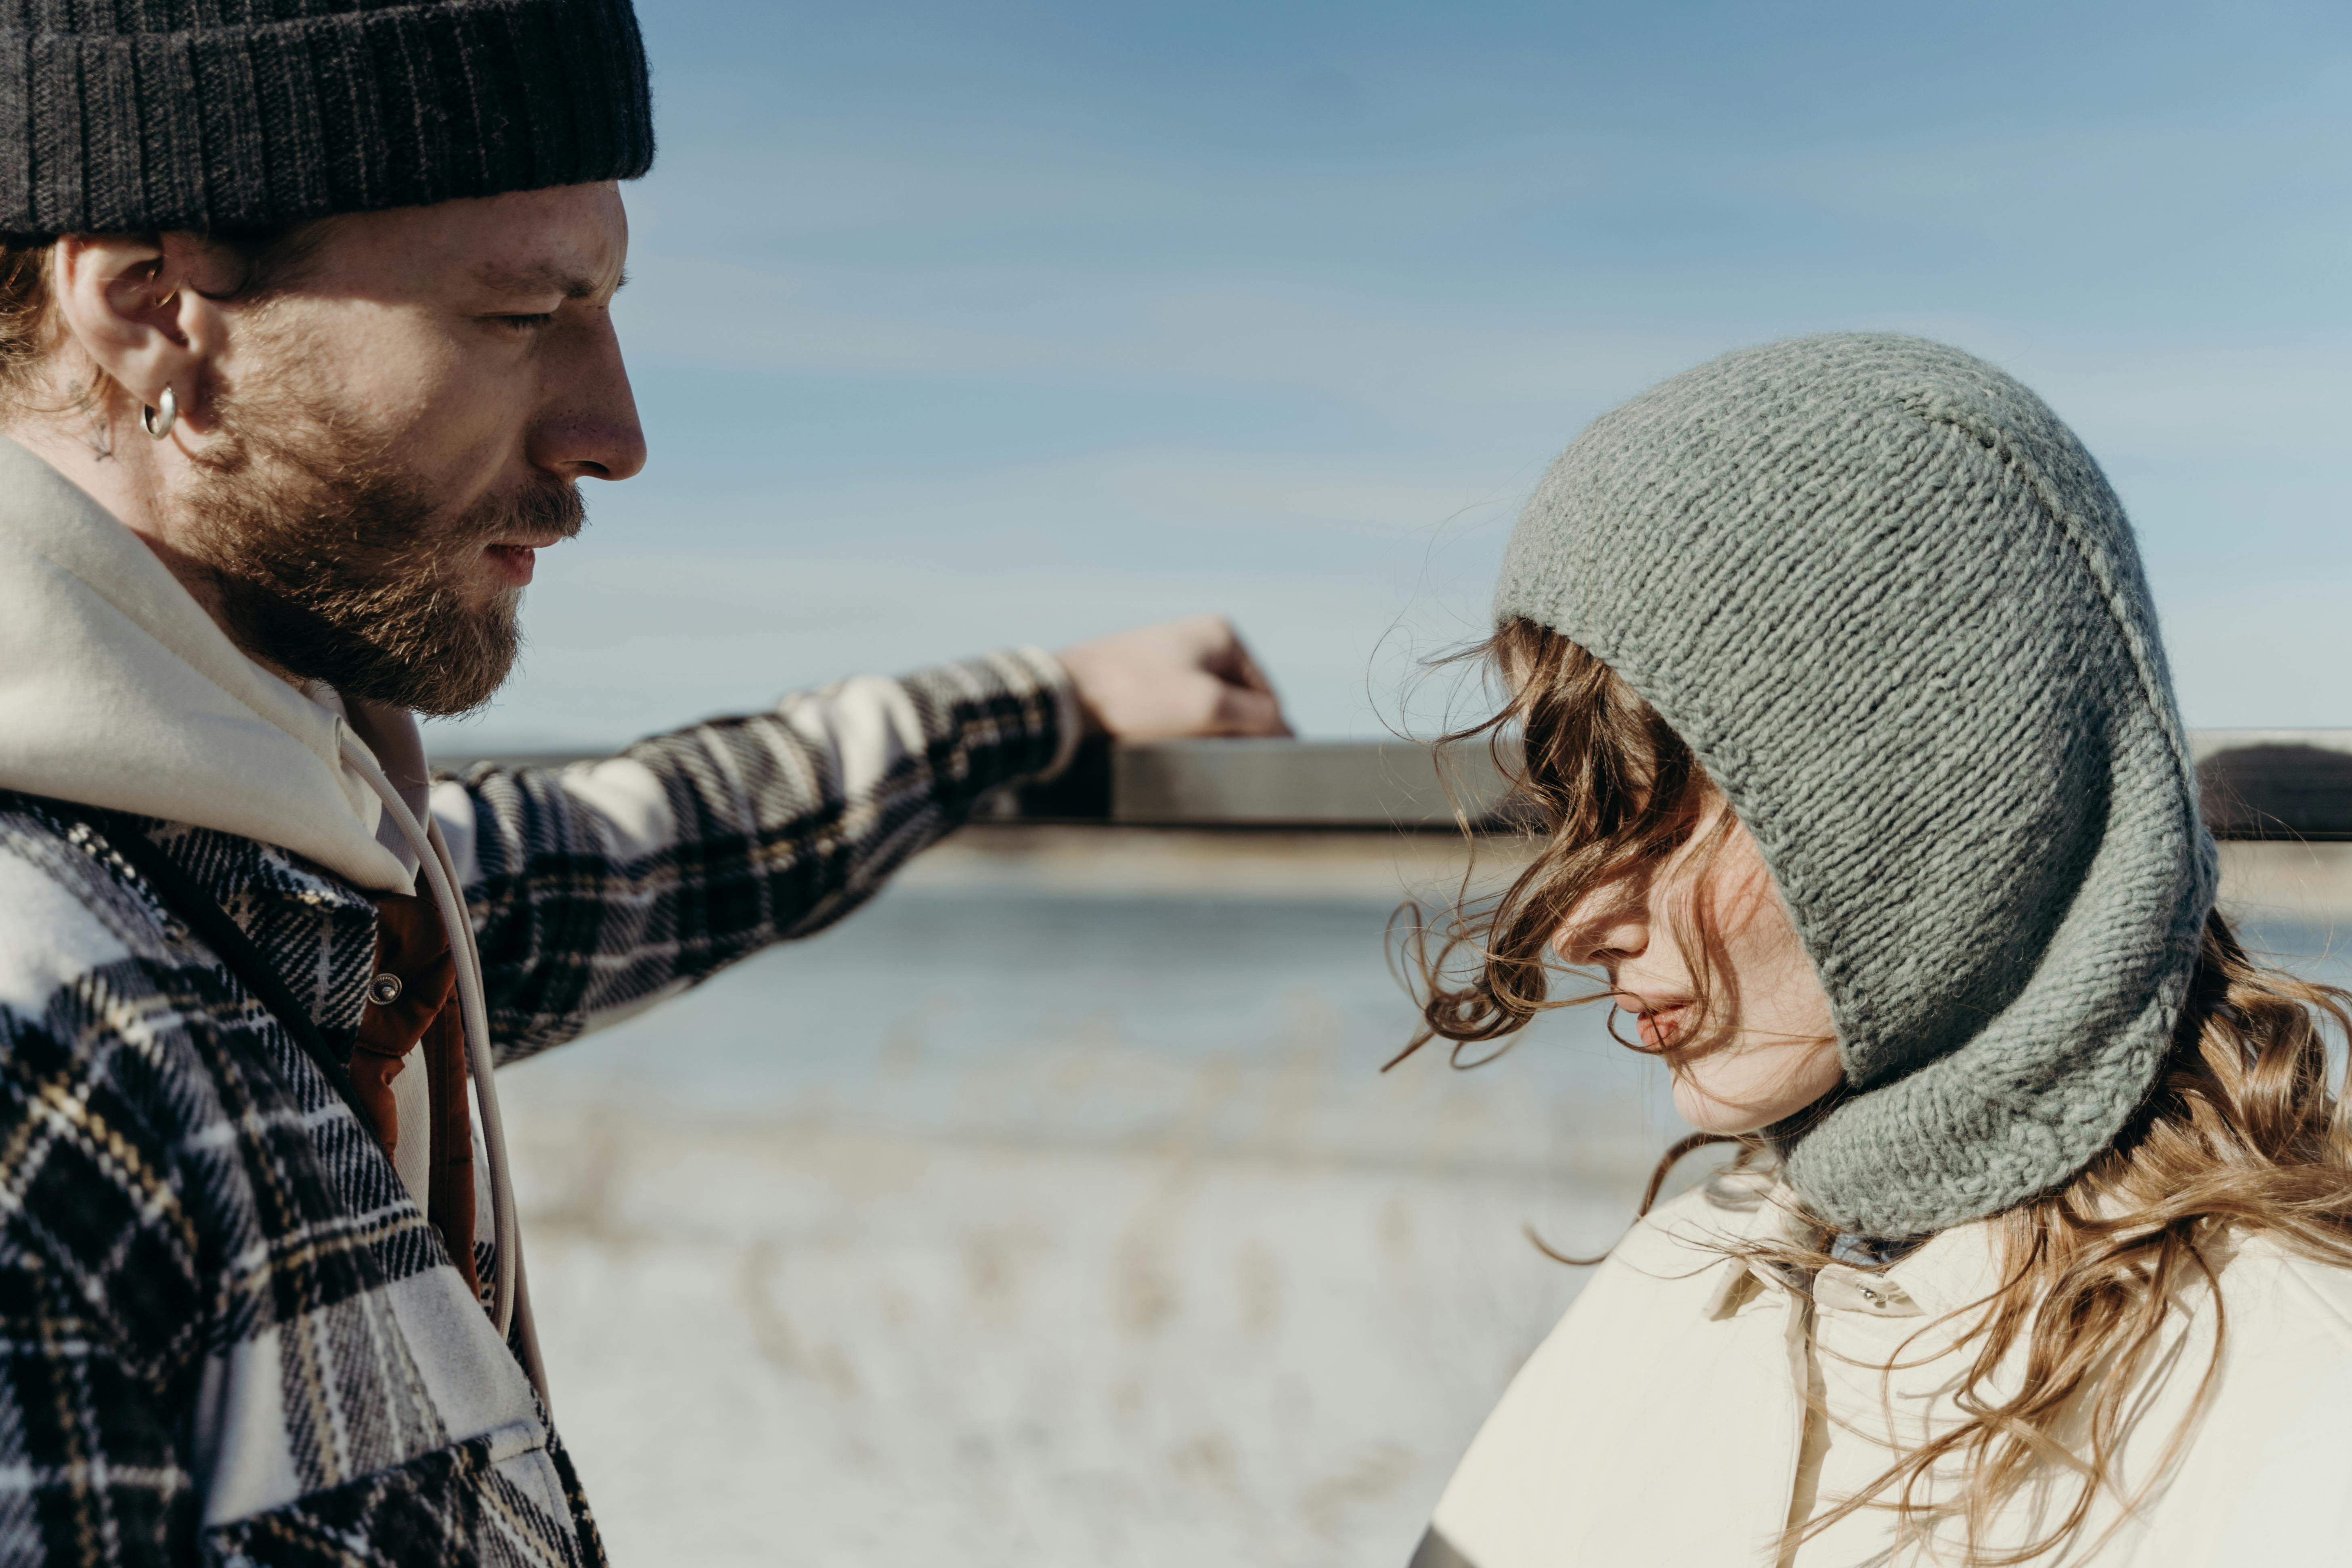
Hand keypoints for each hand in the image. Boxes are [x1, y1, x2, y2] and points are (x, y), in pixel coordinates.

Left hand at [1055, 614, 1292, 740]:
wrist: (1065, 699)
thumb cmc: (1137, 697)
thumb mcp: (1208, 707)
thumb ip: (1258, 718)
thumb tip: (1286, 731)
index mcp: (1222, 633)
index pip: (1267, 695)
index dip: (1264, 732)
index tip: (1249, 760)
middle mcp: (1198, 637)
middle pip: (1237, 702)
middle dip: (1229, 730)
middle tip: (1206, 752)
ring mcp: (1170, 656)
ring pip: (1207, 709)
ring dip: (1201, 732)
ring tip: (1177, 744)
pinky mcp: (1145, 677)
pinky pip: (1178, 710)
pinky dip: (1176, 729)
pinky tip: (1158, 740)